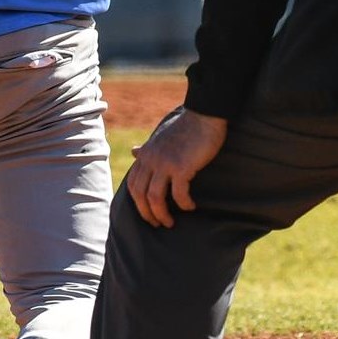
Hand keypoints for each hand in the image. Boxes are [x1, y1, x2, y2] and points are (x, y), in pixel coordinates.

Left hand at [125, 107, 227, 227]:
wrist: (205, 115)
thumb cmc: (186, 127)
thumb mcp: (161, 137)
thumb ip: (148, 149)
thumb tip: (134, 151)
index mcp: (146, 154)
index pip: (132, 183)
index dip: (137, 202)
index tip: (147, 212)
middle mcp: (151, 159)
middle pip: (140, 194)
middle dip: (146, 213)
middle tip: (157, 224)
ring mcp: (165, 163)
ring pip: (155, 197)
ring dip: (161, 214)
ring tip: (170, 222)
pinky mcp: (182, 167)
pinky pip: (178, 193)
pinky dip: (184, 204)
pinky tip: (190, 207)